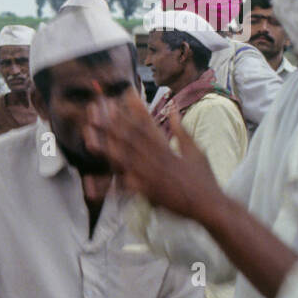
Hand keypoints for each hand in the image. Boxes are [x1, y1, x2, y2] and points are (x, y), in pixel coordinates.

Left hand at [83, 92, 222, 220]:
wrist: (209, 204)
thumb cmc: (203, 177)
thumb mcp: (195, 149)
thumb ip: (181, 128)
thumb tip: (173, 107)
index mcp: (167, 147)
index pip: (147, 123)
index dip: (133, 107)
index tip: (122, 93)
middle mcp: (156, 158)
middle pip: (129, 136)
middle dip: (110, 121)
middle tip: (94, 108)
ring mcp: (150, 175)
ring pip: (123, 157)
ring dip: (104, 143)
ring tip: (88, 132)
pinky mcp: (147, 193)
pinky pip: (124, 187)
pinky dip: (109, 181)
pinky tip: (93, 178)